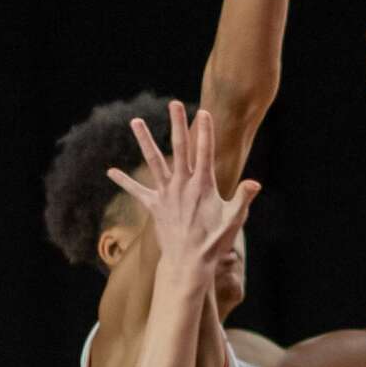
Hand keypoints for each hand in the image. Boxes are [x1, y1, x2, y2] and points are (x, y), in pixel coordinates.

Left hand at [107, 103, 259, 273]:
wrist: (188, 263)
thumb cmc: (213, 242)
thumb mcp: (233, 220)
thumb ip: (243, 198)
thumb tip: (255, 183)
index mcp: (203, 185)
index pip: (205, 152)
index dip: (205, 131)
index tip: (203, 112)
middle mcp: (182, 185)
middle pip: (179, 148)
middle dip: (177, 124)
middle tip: (175, 104)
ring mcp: (166, 194)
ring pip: (154, 161)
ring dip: (144, 140)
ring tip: (136, 121)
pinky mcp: (154, 206)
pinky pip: (137, 191)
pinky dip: (124, 181)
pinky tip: (110, 171)